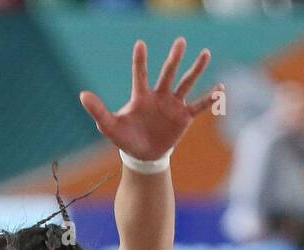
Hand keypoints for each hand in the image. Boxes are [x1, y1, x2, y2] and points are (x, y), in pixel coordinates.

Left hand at [79, 38, 222, 162]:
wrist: (142, 156)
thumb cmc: (125, 138)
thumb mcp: (109, 126)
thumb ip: (98, 110)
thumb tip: (82, 95)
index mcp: (141, 96)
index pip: (140, 74)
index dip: (140, 61)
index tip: (140, 44)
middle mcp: (159, 96)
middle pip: (168, 73)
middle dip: (174, 58)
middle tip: (180, 41)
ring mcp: (173, 105)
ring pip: (186, 84)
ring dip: (196, 70)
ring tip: (205, 53)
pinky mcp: (184, 118)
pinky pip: (199, 106)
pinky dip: (209, 99)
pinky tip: (220, 88)